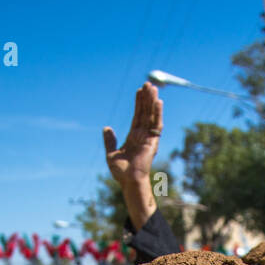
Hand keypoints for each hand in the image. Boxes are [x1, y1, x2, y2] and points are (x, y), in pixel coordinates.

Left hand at [103, 83, 162, 229]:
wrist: (128, 180)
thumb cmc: (120, 172)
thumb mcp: (110, 154)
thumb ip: (109, 140)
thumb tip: (106, 127)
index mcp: (133, 137)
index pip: (137, 116)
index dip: (138, 103)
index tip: (139, 91)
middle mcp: (142, 135)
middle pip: (145, 112)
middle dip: (146, 98)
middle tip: (148, 83)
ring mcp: (148, 137)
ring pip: (151, 115)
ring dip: (152, 101)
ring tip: (153, 87)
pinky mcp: (153, 141)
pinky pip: (157, 124)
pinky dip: (158, 113)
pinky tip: (158, 101)